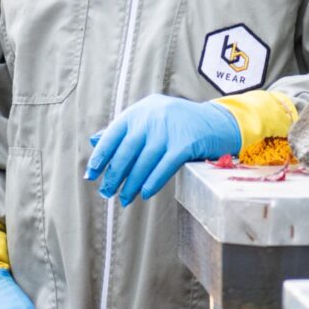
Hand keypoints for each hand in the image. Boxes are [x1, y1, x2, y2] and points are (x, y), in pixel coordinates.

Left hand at [85, 94, 239, 205]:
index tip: (91, 174)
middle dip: (115, 175)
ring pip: (143, 162)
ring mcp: (169, 130)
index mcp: (140, 110)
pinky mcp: (185, 143)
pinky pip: (163, 168)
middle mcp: (152, 117)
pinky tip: (145, 193)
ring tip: (125, 198)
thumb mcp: (151, 118)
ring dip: (132, 184)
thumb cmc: (179, 123)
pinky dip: (152, 182)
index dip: (101, 156)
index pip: (113, 134)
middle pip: (126, 151)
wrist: (218, 121)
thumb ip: (124, 129)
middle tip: (107, 192)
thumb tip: (94, 141)